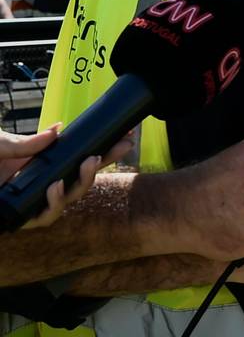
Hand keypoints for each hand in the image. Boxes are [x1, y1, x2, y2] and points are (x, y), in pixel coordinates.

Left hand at [0, 126, 131, 227]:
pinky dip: (54, 203)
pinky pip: (46, 216)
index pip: (79, 159)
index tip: (126, 138)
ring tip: (87, 163)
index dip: (105, 151)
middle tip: (111, 151)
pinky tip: (54, 187)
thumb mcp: (3, 145)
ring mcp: (33, 202)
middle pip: (81, 180)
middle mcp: (41, 185)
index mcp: (41, 166)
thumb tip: (59, 129)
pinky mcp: (21, 218)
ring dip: (83, 182)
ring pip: (70, 199)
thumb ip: (29, 142)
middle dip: (102, 165)